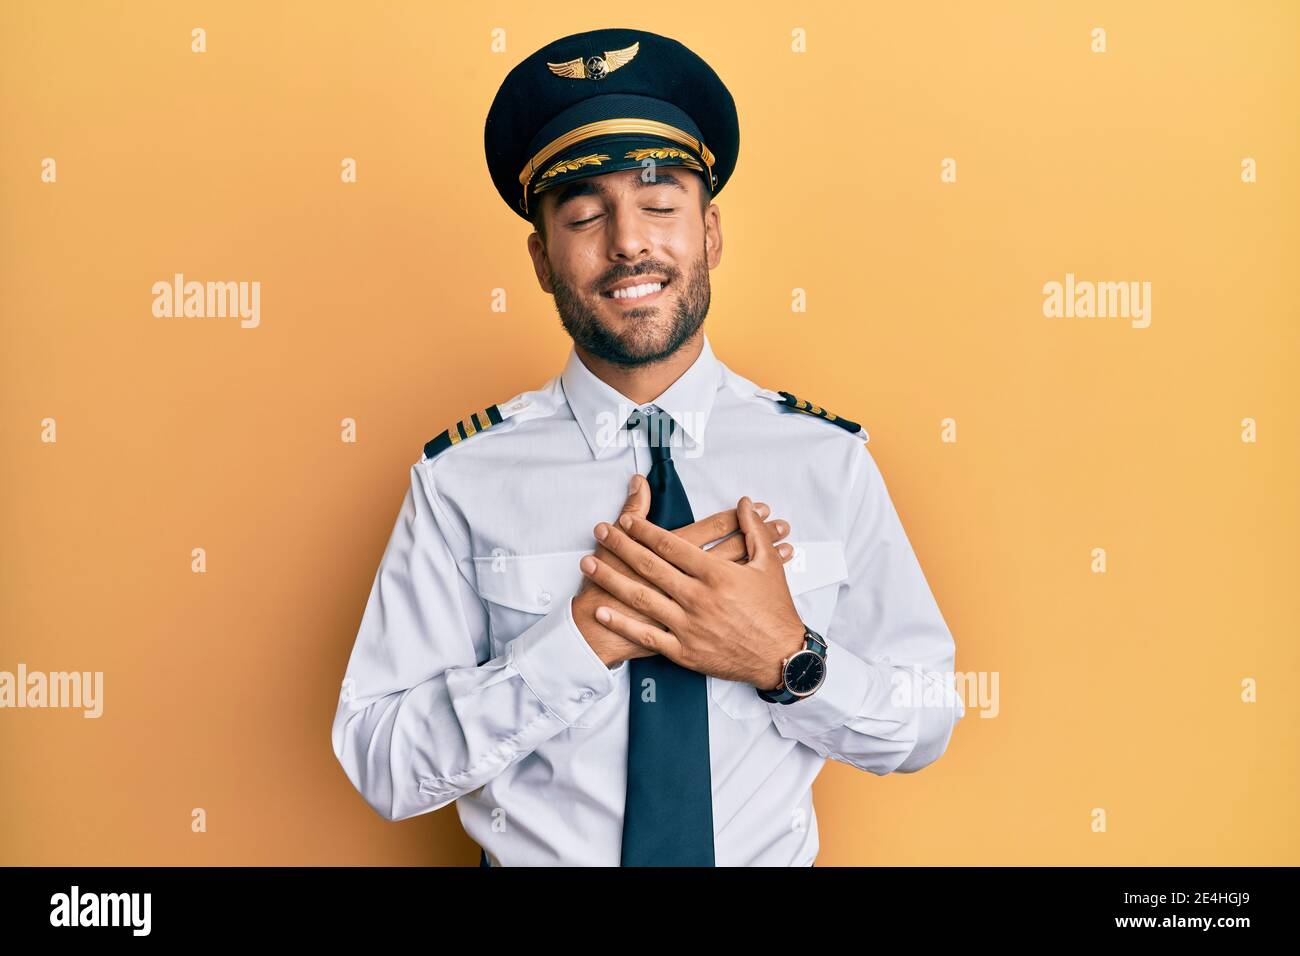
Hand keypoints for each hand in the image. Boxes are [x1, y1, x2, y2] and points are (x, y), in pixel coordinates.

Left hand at [579, 496, 806, 689]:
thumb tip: (745, 503)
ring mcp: (688, 625)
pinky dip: (622, 624)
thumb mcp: (769, 565)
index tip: (626, 520)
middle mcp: (698, 598)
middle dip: (620, 546)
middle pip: (650, 566)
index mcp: (716, 575)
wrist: (780, 658)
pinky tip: (602, 610)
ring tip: (589, 563)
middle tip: (600, 532)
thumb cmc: (774, 611)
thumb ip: (754, 531)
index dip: (645, 530)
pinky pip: (647, 636)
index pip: (672, 545)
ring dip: (611, 579)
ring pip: (642, 598)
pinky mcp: (685, 651)